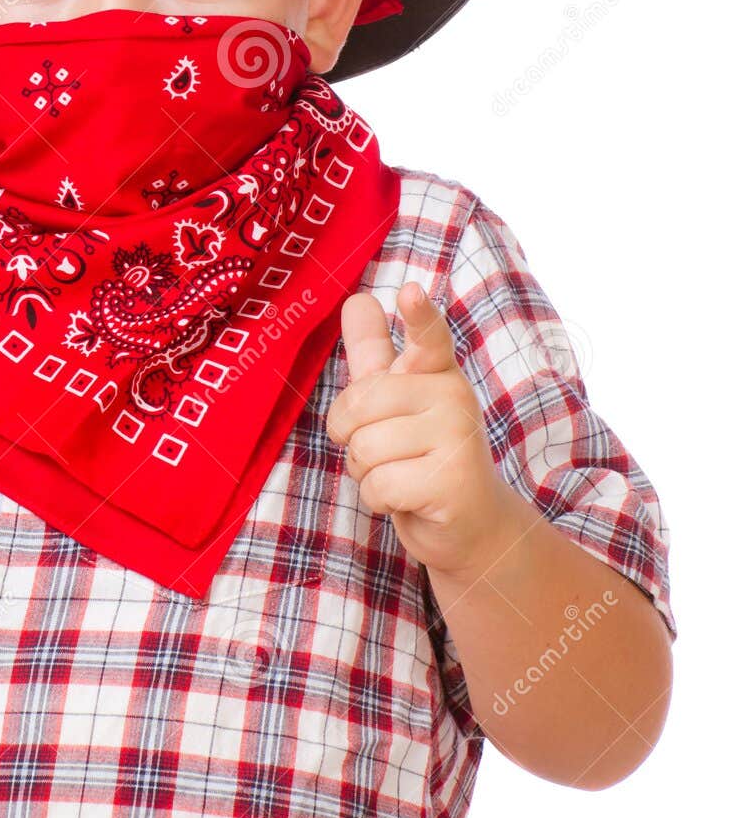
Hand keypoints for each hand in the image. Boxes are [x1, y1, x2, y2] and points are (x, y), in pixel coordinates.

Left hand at [325, 281, 524, 578]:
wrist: (467, 526)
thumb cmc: (420, 457)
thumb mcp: (393, 402)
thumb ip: (374, 354)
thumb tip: (357, 299)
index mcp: (436, 372)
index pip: (428, 336)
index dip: (418, 315)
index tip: (410, 292)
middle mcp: (453, 396)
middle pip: (359, 405)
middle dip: (351, 437)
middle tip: (385, 452)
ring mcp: (458, 437)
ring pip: (365, 449)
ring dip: (367, 473)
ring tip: (401, 476)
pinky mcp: (453, 480)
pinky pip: (379, 485)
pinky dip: (380, 500)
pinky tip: (410, 500)